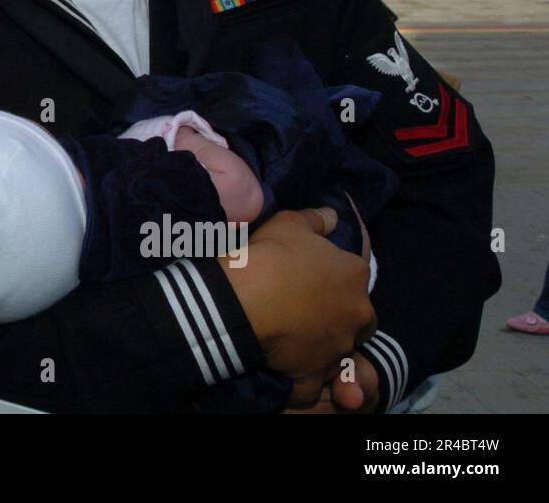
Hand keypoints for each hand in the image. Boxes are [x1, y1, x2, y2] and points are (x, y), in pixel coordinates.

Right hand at [220, 208, 375, 408]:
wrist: (240, 302)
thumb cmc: (268, 257)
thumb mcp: (288, 224)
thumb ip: (316, 219)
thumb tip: (333, 213)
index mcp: (354, 275)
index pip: (357, 277)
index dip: (335, 278)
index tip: (312, 277)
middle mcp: (356, 313)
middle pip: (358, 320)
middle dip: (340, 317)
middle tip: (307, 310)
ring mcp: (338, 348)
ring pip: (338, 351)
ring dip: (322, 347)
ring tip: (292, 337)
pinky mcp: (315, 375)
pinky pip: (312, 384)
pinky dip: (301, 381)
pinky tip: (284, 369)